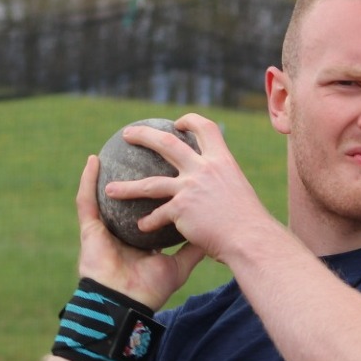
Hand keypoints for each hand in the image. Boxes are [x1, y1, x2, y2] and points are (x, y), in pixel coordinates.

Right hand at [76, 154, 204, 309]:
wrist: (125, 305)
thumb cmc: (150, 289)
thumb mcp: (180, 265)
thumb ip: (195, 245)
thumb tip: (217, 226)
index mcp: (145, 234)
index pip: (154, 205)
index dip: (161, 187)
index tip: (174, 165)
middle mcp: (125, 226)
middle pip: (134, 191)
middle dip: (141, 165)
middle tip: (150, 142)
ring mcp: (106, 226)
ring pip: (108, 191)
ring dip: (113, 166)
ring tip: (119, 140)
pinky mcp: (90, 229)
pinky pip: (87, 200)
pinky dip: (87, 180)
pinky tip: (93, 160)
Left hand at [103, 114, 280, 265]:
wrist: (250, 239)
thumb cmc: (249, 223)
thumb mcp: (240, 193)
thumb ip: (223, 186)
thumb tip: (217, 191)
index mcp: (222, 161)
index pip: (206, 128)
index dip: (191, 121)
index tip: (178, 123)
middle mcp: (205, 169)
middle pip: (167, 144)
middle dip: (144, 135)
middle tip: (127, 134)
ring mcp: (191, 188)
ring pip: (151, 182)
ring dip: (127, 187)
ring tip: (109, 189)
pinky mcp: (182, 209)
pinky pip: (158, 215)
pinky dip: (149, 222)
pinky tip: (141, 227)